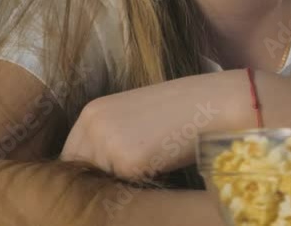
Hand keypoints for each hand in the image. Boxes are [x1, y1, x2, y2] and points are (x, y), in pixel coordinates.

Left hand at [60, 70, 242, 180]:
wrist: (217, 102)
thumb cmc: (185, 108)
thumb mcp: (138, 117)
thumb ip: (112, 137)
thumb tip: (99, 172)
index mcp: (93, 110)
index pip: (73, 155)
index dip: (92, 170)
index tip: (110, 178)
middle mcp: (93, 124)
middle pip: (81, 170)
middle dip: (102, 179)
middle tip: (134, 176)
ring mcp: (107, 142)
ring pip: (102, 182)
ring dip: (122, 184)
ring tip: (153, 167)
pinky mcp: (128, 161)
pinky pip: (126, 187)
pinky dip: (142, 186)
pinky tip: (163, 169)